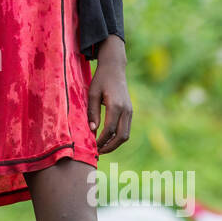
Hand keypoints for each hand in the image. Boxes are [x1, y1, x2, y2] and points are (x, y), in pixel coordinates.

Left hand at [88, 37, 132, 153]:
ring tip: (102, 148)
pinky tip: (107, 139)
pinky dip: (118, 137)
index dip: (101, 140)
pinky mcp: (130, 111)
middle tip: (98, 152)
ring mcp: (130, 111)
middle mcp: (126, 110)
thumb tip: (92, 130)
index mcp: (116, 105)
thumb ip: (92, 112)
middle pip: (121, 136)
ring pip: (126, 134)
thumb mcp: (92, 94)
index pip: (109, 129)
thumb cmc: (101, 79)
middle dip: (110, 147)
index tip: (92, 147)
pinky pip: (126, 128)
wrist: (115, 68)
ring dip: (115, 144)